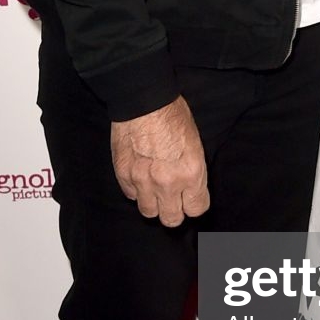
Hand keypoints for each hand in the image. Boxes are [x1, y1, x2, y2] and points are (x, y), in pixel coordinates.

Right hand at [110, 97, 208, 226]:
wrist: (143, 100)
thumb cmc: (172, 115)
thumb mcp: (195, 144)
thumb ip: (193, 172)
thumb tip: (190, 188)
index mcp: (191, 173)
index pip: (196, 209)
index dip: (194, 204)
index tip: (191, 198)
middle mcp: (167, 182)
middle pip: (171, 219)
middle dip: (174, 211)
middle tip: (173, 200)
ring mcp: (142, 181)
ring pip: (148, 212)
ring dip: (153, 203)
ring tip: (155, 189)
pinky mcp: (123, 175)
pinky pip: (131, 195)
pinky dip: (136, 190)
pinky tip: (140, 176)